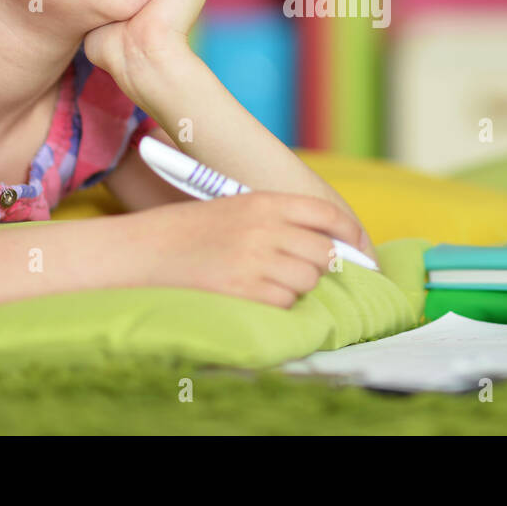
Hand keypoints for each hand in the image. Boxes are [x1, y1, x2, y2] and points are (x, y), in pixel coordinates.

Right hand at [125, 191, 372, 307]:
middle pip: (325, 253)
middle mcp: (266, 228)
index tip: (361, 250)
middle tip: (300, 270)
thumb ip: (282, 221)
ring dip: (297, 286)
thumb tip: (333, 247)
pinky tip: (253, 294)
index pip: (327, 214)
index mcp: (265, 202)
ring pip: (308, 280)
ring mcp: (256, 260)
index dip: (351, 234)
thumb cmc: (193, 232)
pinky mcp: (245, 291)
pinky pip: (285, 302)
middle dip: (320, 266)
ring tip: (266, 280)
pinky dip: (277, 304)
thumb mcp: (239, 209)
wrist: (146, 251)